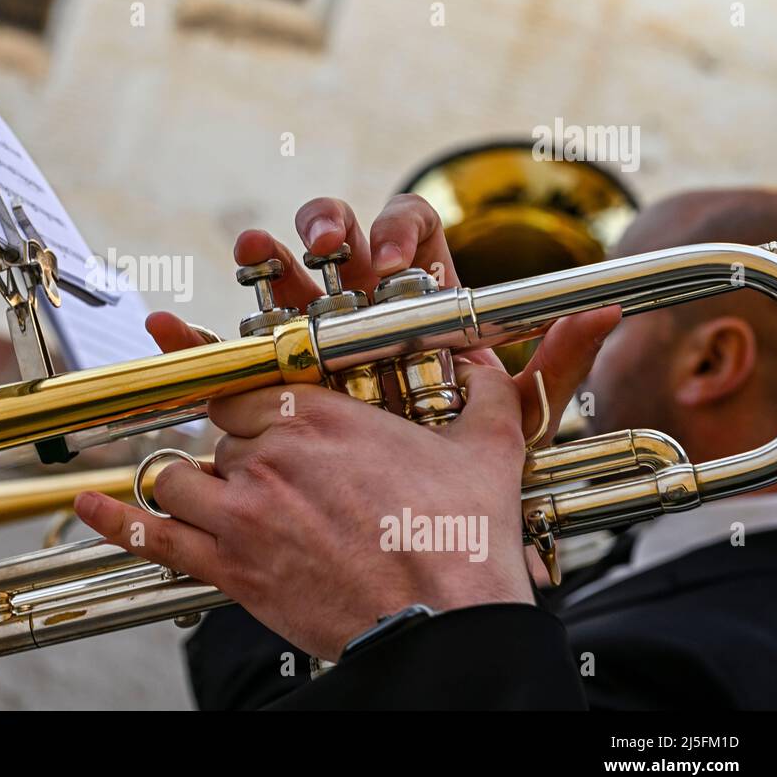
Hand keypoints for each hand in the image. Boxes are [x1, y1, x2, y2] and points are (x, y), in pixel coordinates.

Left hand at [76, 362, 534, 660]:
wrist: (444, 624)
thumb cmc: (463, 540)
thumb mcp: (485, 450)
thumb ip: (481, 392)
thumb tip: (484, 360)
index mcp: (319, 412)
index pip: (243, 380)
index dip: (228, 385)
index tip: (196, 365)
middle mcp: (269, 450)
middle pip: (218, 434)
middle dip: (238, 453)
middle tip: (272, 481)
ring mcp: (243, 508)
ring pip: (181, 475)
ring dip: (192, 485)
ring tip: (220, 501)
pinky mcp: (230, 566)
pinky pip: (155, 537)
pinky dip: (117, 520)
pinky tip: (89, 505)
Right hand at [147, 194, 620, 446]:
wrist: (414, 544)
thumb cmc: (464, 480)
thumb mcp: (511, 427)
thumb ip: (557, 368)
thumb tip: (607, 315)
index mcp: (414, 304)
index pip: (406, 236)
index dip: (399, 233)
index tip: (398, 255)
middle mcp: (357, 313)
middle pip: (335, 245)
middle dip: (324, 232)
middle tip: (324, 247)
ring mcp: (308, 344)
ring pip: (278, 286)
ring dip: (262, 261)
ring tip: (252, 251)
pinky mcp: (266, 388)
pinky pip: (225, 359)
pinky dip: (194, 344)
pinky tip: (169, 324)